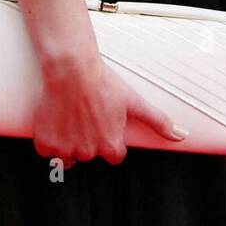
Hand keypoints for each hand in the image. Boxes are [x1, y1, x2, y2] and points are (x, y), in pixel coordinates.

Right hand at [33, 54, 185, 166]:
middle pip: (91, 153)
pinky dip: (52, 139)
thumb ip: (158, 122)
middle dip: (91, 138)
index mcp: (110, 146)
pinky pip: (49, 151)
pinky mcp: (46, 144)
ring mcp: (65, 150)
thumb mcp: (135, 102)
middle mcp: (88, 152)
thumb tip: (180, 136)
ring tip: (74, 117)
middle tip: (90, 115)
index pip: (114, 154)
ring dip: (71, 141)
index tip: (106, 123)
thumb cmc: (103, 84)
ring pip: (69, 155)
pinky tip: (60, 121)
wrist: (72, 70)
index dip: (111, 137)